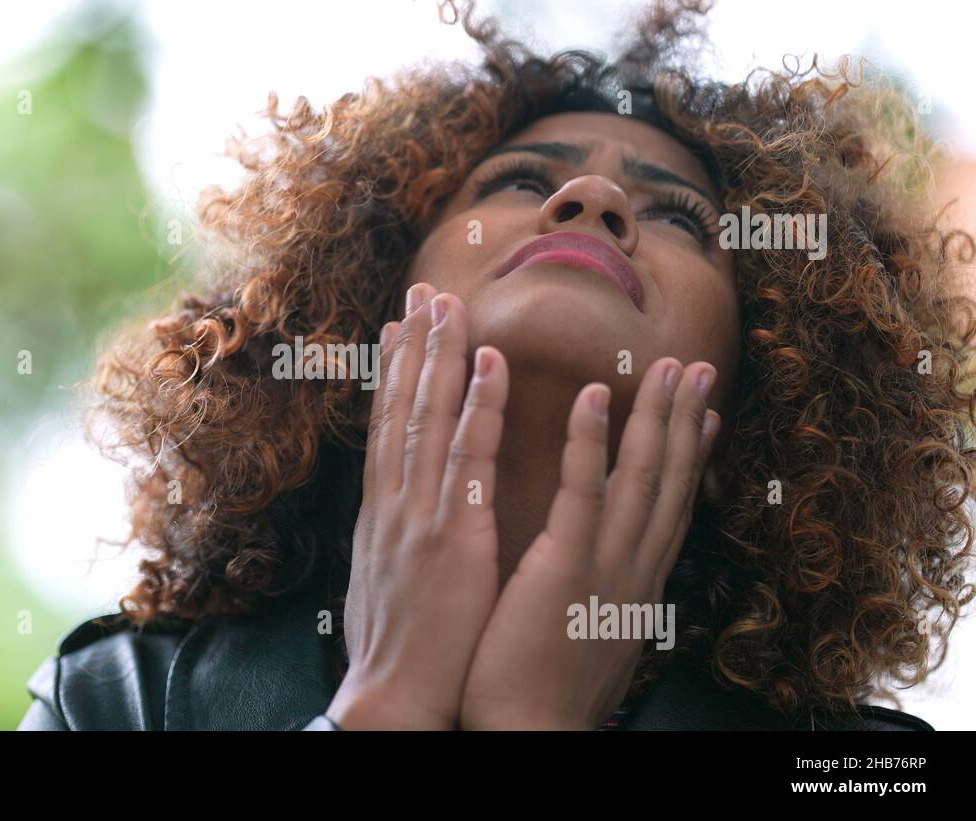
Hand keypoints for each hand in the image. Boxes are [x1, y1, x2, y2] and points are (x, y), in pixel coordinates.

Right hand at [327, 284, 507, 729]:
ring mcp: (419, 515)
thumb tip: (397, 511)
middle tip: (422, 294)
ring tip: (450, 305)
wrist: (392, 699)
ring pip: (429, 418)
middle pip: (401, 410)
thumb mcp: (384, 582)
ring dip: (441, 356)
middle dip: (412, 348)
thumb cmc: (399, 650)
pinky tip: (491, 363)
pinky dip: (479, 406)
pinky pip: (470, 458)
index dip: (394, 377)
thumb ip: (394, 537)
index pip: (387, 430)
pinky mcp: (452, 535)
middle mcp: (393, 504)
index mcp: (381, 516)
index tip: (399, 330)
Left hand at [459, 356, 720, 729]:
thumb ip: (601, 592)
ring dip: (657, 415)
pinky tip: (595, 395)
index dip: (689, 456)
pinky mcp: (567, 567)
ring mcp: (606, 566)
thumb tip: (610, 574)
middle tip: (701, 366)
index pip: (669, 507)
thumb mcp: (588, 632)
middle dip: (686, 420)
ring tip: (671, 364)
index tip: (705, 413)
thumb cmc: (542, 687)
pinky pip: (583, 491)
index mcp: (635, 583)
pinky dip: (591, 440)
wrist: (529, 733)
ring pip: (641, 477)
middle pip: (669, 482)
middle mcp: (634, 569)